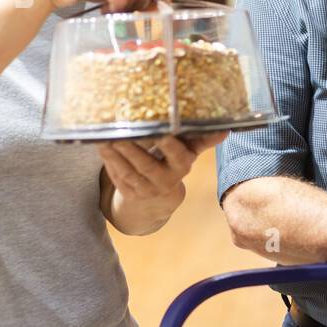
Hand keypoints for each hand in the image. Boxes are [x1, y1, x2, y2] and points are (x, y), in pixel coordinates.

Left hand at [98, 132, 225, 203]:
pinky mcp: (129, 193)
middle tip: (120, 132)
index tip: (160, 132)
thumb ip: (202, 138)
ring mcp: (145, 189)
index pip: (177, 156)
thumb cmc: (173, 163)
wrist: (158, 198)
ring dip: (115, 155)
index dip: (169, 146)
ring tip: (104, 137)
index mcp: (181, 166)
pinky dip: (108, 162)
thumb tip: (225, 128)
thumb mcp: (189, 152)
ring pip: (128, 172)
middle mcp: (165, 180)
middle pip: (147, 165)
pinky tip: (101, 147)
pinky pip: (117, 177)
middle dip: (133, 149)